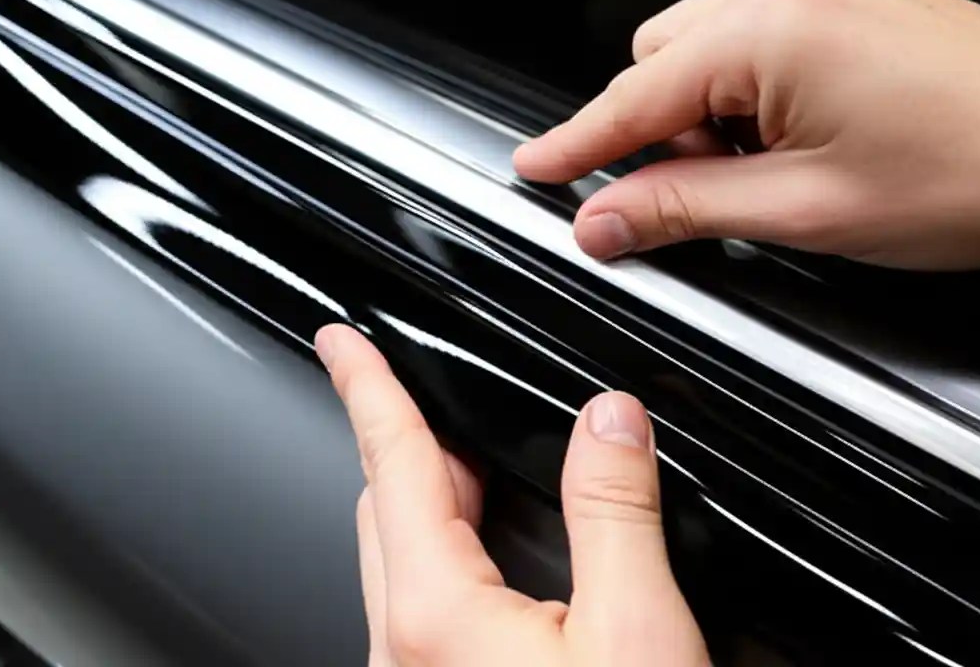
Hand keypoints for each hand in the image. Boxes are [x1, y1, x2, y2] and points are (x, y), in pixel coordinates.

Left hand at [314, 325, 709, 666]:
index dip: (368, 389)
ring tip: (471, 462)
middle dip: (406, 441)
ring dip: (428, 503)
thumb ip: (617, 514)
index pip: (392, 464)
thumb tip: (610, 421)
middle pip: (385, 512)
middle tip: (430, 392)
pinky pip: (420, 612)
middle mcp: (404, 654)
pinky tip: (492, 562)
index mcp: (436, 615)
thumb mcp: (636, 633)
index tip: (342, 344)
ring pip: (398, 566)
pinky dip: (447, 560)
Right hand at [514, 0, 979, 269]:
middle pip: (657, 62)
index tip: (532, 168)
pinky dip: (744, 95)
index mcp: (773, 29)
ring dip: (703, 118)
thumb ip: (685, 209)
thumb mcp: (805, 210)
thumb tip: (604, 220)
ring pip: (701, 50)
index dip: (576, 143)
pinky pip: (750, 38)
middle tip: (699, 201)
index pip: (634, 96)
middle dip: (657, 137)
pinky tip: (789, 140)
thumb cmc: (978, 167)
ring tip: (768, 175)